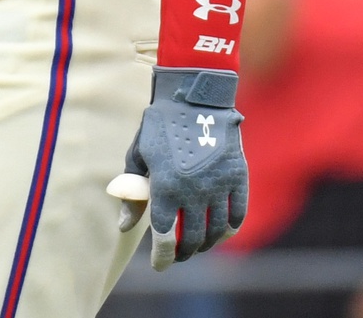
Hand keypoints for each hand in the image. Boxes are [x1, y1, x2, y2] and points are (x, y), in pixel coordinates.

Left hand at [113, 68, 247, 269]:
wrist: (194, 96)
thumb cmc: (159, 125)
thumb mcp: (138, 155)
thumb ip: (132, 193)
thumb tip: (124, 227)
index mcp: (164, 186)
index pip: (164, 236)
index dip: (162, 256)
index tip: (160, 265)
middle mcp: (193, 190)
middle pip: (191, 238)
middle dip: (183, 252)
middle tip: (178, 254)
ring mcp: (218, 185)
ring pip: (215, 231)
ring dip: (205, 244)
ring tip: (197, 245)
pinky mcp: (238, 177)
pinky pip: (237, 214)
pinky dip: (229, 228)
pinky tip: (221, 231)